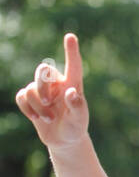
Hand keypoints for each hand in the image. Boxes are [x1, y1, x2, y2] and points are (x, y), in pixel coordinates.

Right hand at [14, 33, 88, 151]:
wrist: (64, 140)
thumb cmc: (75, 127)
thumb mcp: (79, 120)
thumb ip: (78, 107)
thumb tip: (71, 92)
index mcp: (73, 85)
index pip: (73, 66)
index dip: (71, 51)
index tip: (71, 36)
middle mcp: (57, 84)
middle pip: (42, 71)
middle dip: (42, 87)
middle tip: (49, 103)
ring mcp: (42, 91)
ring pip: (30, 88)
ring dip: (38, 106)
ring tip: (49, 119)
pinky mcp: (30, 99)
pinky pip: (21, 96)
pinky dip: (27, 108)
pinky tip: (36, 118)